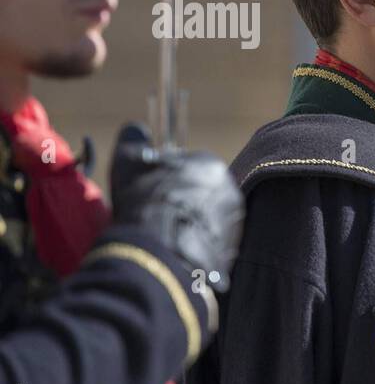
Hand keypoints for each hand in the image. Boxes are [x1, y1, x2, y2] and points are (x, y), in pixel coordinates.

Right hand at [109, 123, 244, 289]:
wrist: (162, 254)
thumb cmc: (145, 203)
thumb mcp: (129, 162)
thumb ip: (133, 139)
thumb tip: (137, 129)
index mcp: (211, 165)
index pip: (185, 165)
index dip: (162, 177)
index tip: (146, 191)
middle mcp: (231, 190)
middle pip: (197, 191)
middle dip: (177, 199)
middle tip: (153, 214)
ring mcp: (235, 222)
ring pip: (203, 216)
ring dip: (186, 222)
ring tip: (163, 234)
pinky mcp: (232, 248)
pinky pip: (208, 240)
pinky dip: (193, 242)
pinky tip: (174, 248)